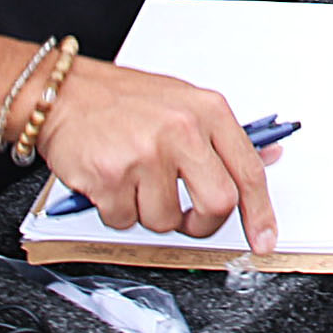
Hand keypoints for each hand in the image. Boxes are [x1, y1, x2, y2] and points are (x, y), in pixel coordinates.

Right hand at [35, 58, 280, 252]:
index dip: (260, 213)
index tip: (263, 239)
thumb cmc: (125, 101)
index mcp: (209, 112)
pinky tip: (113, 182)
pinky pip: (125, 220)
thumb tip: (268, 157)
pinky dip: (118, 211)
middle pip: (217, 205)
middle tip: (188, 219)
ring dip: (149, 213)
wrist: (64, 94)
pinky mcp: (112, 176)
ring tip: (136, 181)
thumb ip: (223, 137)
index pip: (248, 172)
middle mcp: (183, 131)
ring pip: (165, 220)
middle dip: (202, 224)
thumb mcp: (186, 104)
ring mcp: (147, 155)